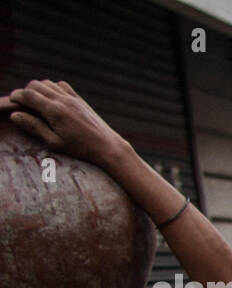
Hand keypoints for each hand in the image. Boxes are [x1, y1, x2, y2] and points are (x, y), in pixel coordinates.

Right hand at [4, 80, 127, 165]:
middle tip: (23, 104)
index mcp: (55, 111)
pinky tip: (51, 99)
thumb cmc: (80, 148)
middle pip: (35, 85)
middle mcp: (63, 100)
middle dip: (25, 92)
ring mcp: (72, 98)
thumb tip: (15, 115)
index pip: (28, 95)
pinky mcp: (80, 99)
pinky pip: (61, 85)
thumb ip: (34, 127)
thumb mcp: (54, 142)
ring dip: (38, 89)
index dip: (16, 96)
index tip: (11, 102)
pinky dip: (52, 88)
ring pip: (47, 83)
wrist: (107, 146)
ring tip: (36, 103)